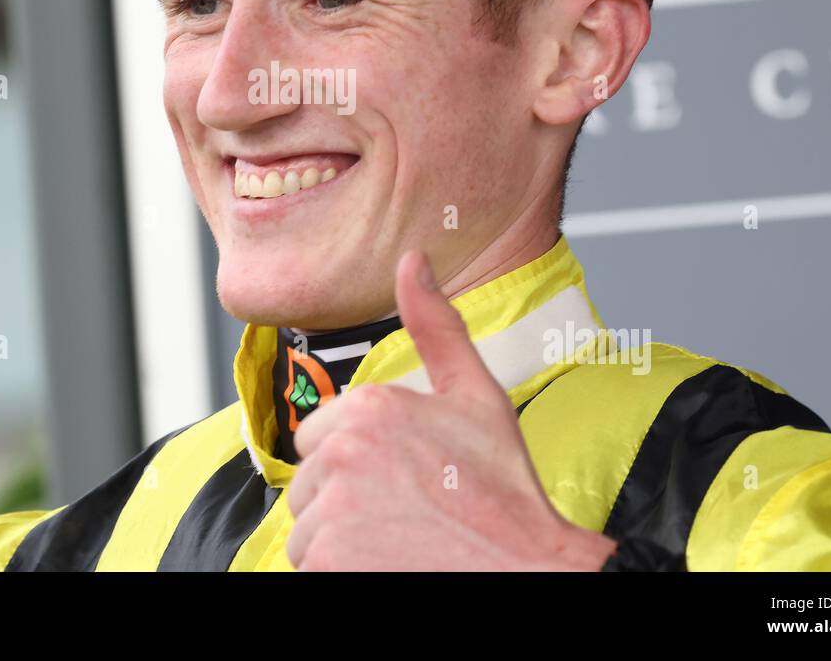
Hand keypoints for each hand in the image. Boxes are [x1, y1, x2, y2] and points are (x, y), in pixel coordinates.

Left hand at [286, 250, 616, 570]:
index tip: (400, 475)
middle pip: (309, 482)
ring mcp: (333, 512)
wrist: (524, 569)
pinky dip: (339, 568)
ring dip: (339, 537)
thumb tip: (413, 260)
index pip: (319, 437)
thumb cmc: (504, 492)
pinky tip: (387, 560)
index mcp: (370, 408)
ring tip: (397, 537)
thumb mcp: (476, 395)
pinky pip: (307, 565)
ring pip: (305, 527)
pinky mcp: (327, 564)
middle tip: (404, 509)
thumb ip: (435, 325)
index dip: (356, 459)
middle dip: (345, 498)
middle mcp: (343, 454)